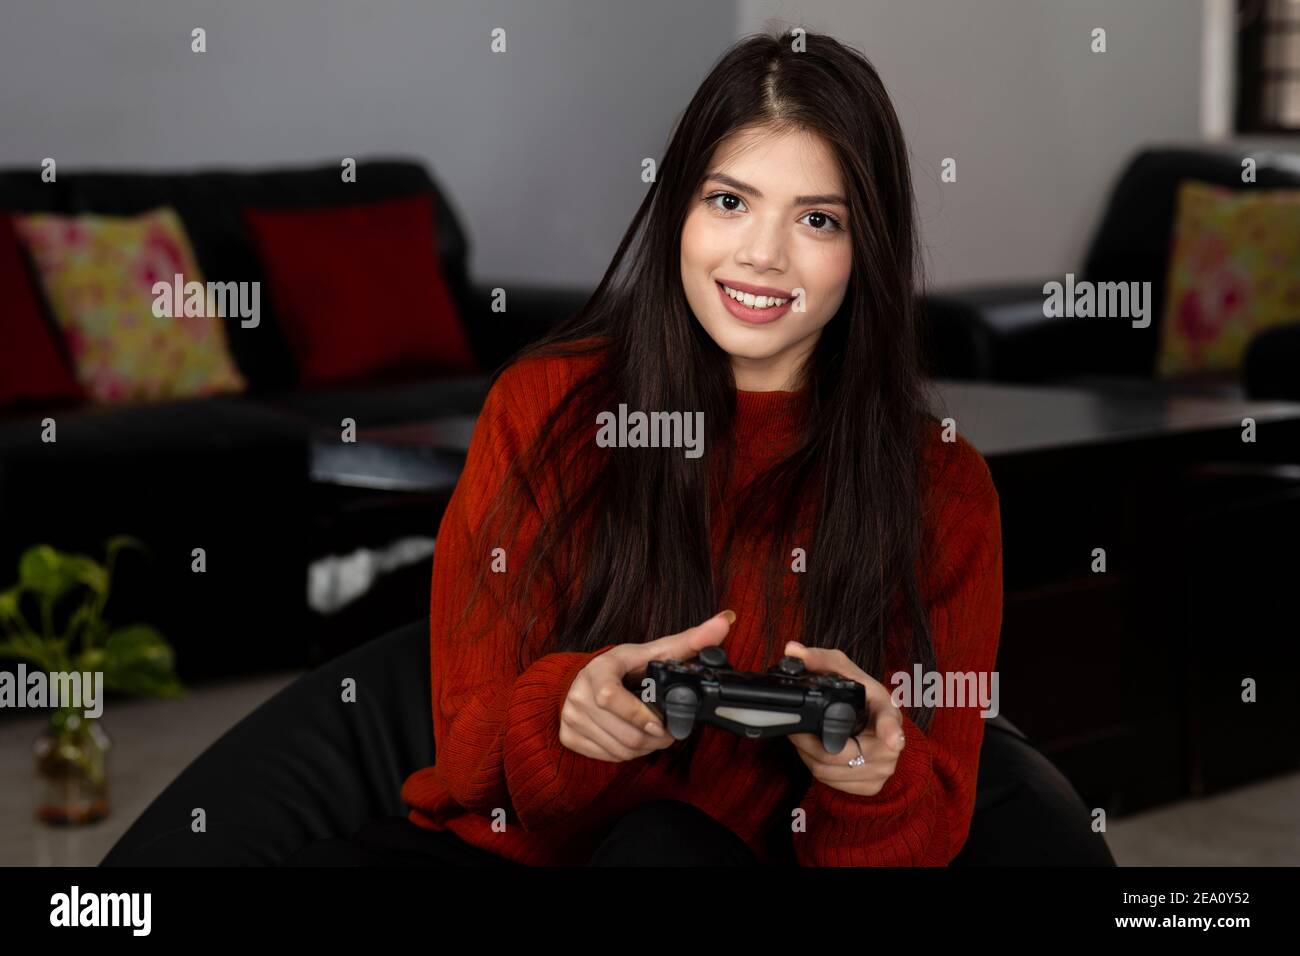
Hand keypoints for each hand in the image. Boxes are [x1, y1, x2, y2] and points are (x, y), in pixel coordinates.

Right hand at [558, 610, 734, 761]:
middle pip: (623, 732)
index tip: (661, 723)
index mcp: (599, 670)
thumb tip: (724, 621)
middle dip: (654, 738)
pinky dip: (626, 754)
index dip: (637, 714)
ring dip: (643, 748)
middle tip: (670, 732)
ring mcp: (572, 718)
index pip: (609, 698)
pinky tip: (633, 739)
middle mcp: (579, 695)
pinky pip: (607, 757)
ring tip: (654, 735)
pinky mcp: (568, 737)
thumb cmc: (621, 667)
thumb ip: (688, 640)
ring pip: (618, 749)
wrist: (580, 681)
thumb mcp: (650, 651)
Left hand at [783, 641, 905, 796]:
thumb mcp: (843, 671)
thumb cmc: (861, 696)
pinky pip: (833, 783)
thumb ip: (819, 659)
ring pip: (831, 770)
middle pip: (841, 752)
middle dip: (809, 742)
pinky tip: (816, 753)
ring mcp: (883, 768)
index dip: (890, 731)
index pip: (889, 721)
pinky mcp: (872, 786)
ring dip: (808, 755)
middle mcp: (890, 743)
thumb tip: (793, 651)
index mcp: (887, 709)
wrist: (875, 725)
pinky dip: (817, 769)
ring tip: (803, 737)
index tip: (893, 740)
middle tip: (797, 728)